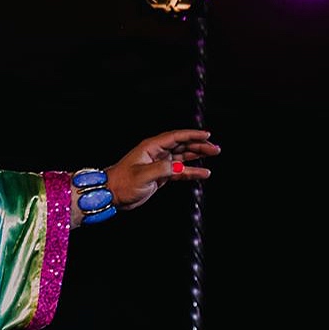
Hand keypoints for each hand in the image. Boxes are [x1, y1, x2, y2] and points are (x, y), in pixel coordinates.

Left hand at [104, 129, 218, 211]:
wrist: (112, 194)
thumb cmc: (123, 182)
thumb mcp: (142, 175)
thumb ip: (162, 169)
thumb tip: (179, 166)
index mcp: (151, 147)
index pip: (176, 137)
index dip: (192, 135)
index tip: (207, 135)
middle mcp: (157, 152)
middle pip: (182, 145)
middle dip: (199, 145)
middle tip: (215, 148)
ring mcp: (160, 163)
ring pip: (183, 157)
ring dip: (197, 156)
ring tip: (213, 156)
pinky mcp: (161, 175)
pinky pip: (180, 171)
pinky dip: (191, 171)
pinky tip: (203, 173)